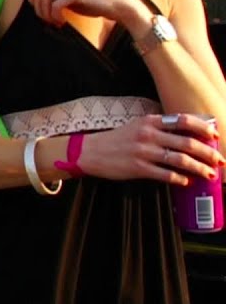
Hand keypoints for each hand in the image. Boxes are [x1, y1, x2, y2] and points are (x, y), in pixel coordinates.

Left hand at [28, 0, 144, 26]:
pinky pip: (55, 5)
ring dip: (46, 14)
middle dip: (39, 10)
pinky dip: (55, 16)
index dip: (36, 4)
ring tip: (55, 22)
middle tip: (49, 21)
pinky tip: (62, 21)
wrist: (119, 4)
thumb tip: (37, 4)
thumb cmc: (96, 2)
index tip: (45, 15)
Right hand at [75, 113, 224, 185]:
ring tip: (209, 174)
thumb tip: (187, 135)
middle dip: (208, 153)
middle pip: (187, 143)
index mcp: (150, 121)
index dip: (203, 128)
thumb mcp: (137, 126)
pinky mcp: (138, 168)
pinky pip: (166, 175)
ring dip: (199, 168)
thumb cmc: (117, 139)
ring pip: (180, 160)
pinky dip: (180, 179)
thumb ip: (159, 127)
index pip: (183, 121)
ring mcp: (143, 152)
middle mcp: (148, 134)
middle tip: (219, 160)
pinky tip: (186, 182)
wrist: (91, 151)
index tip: (215, 136)